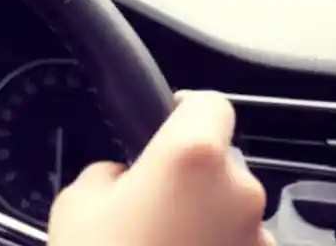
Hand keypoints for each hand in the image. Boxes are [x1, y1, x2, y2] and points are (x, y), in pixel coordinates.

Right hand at [48, 91, 271, 245]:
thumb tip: (126, 177)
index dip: (185, 108)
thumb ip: (112, 173)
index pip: (210, 104)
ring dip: (205, 220)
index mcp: (191, 157)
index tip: (166, 119)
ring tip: (162, 245)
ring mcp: (256, 240)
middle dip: (190, 177)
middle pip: (221, 162)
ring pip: (232, 212)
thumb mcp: (78, 202)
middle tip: (148, 203)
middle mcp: (237, 192)